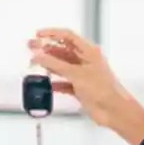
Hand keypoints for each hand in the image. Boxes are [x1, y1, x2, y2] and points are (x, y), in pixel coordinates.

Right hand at [28, 28, 143, 144]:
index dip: (52, 33)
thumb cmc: (102, 88)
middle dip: (46, 48)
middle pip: (62, 50)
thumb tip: (38, 55)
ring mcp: (82, 74)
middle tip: (30, 48)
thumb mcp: (76, 74)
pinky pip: (64, 82)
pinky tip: (47, 84)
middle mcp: (85, 61)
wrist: (113, 110)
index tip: (37, 35)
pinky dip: (55, 82)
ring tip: (34, 64)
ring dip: (49, 65)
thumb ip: (55, 64)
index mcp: (88, 51)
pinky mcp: (80, 88)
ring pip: (62, 66)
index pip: (67, 36)